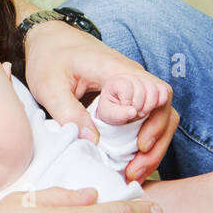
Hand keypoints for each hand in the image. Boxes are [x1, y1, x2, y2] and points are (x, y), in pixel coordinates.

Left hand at [22, 18, 178, 182]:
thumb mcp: (49, 86)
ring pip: (161, 117)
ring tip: (135, 172)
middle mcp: (133, 76)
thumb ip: (69, 112)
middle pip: (164, 110)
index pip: (153, 93)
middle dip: (156, 143)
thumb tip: (93, 141)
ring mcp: (134, 86)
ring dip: (154, 146)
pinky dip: (145, 142)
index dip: (148, 120)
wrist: (48, 40)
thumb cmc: (49, 57)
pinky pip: (148, 119)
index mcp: (117, 70)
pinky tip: (131, 161)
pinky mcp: (128, 96)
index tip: (134, 144)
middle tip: (134, 170)